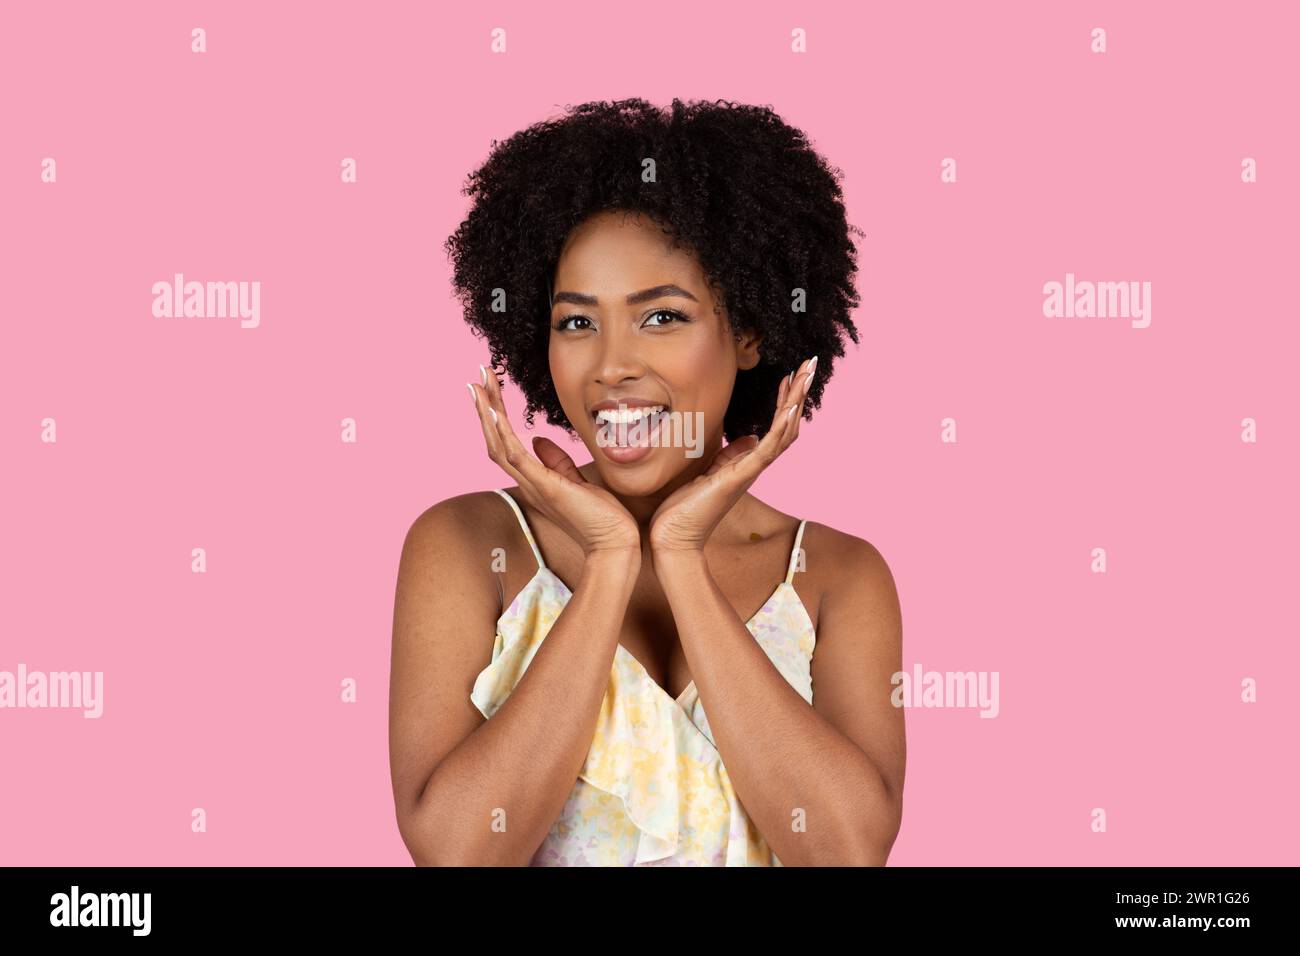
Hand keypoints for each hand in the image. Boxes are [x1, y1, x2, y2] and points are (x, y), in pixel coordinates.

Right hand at [469, 364, 640, 556]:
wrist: (615, 544)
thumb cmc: (601, 518)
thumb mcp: (578, 481)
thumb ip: (557, 461)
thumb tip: (539, 440)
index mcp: (534, 480)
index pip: (506, 442)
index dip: (494, 417)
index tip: (489, 389)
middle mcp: (528, 482)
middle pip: (495, 440)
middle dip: (485, 408)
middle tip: (477, 377)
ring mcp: (534, 485)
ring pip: (499, 444)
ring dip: (488, 413)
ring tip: (480, 385)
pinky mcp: (545, 487)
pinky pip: (516, 457)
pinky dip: (503, 433)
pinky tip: (495, 411)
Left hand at [648, 355, 816, 552]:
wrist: (672, 539)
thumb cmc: (684, 509)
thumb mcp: (708, 471)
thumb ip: (729, 455)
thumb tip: (749, 437)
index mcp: (746, 464)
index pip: (775, 427)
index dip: (785, 400)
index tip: (790, 375)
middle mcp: (753, 467)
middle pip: (787, 425)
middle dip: (798, 393)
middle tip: (810, 364)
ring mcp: (749, 472)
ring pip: (783, 432)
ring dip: (795, 401)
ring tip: (806, 373)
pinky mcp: (739, 478)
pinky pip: (768, 450)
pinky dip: (781, 427)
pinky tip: (791, 406)